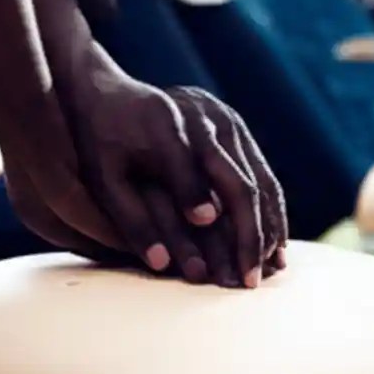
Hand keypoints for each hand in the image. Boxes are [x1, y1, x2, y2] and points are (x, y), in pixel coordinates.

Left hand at [61, 45, 285, 286]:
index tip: (219, 270)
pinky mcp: (234, 124)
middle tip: (250, 282)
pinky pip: (262, 171)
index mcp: (167, 129)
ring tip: (270, 270)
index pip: (199, 185)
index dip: (212, 232)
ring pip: (261, 179)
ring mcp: (225, 119)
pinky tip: (272, 242)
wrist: (109, 92)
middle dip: (250, 238)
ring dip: (269, 227)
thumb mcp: (105, 182)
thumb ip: (133, 220)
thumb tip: (162, 264)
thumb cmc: (101, 143)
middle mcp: (205, 118)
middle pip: (241, 184)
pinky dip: (270, 209)